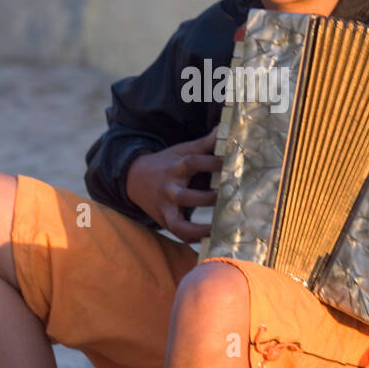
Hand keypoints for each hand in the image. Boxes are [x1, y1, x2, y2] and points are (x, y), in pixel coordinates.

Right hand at [125, 126, 221, 244]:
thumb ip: (204, 143)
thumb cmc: (166, 163)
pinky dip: (192, 238)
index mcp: (176, 166)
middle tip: (232, 199)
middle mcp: (169, 188)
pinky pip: (178, 233)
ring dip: (199, 228)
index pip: (194, 162)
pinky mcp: (165, 220)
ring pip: (179, 222)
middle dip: (209, 198)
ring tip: (219, 228)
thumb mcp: (181, 150)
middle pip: (186, 195)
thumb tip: (223, 129)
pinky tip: (210, 238)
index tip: (234, 164)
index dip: (214, 163)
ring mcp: (165, 207)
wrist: (134, 179)